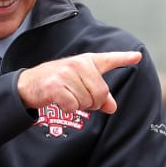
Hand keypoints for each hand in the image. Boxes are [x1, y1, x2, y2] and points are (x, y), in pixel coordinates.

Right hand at [16, 51, 140, 113]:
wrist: (28, 84)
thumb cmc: (57, 83)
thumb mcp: (79, 84)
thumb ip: (99, 94)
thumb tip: (112, 107)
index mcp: (86, 61)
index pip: (108, 59)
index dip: (124, 58)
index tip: (137, 56)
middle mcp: (78, 64)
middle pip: (101, 93)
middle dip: (93, 103)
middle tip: (79, 99)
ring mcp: (66, 74)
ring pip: (87, 101)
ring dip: (79, 106)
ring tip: (67, 97)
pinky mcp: (56, 86)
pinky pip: (73, 106)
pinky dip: (68, 109)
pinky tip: (60, 101)